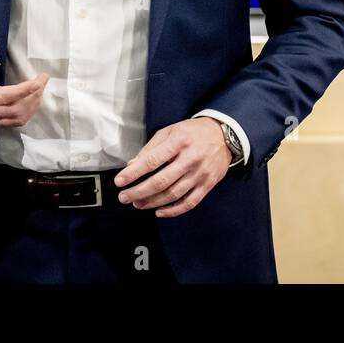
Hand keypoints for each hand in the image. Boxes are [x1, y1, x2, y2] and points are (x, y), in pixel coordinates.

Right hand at [0, 39, 47, 127]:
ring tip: (40, 89)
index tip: (39, 80)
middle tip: (43, 81)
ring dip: (32, 105)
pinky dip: (26, 112)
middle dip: (33, 96)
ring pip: (16, 119)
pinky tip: (32, 100)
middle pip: (14, 110)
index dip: (24, 90)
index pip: (4, 97)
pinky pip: (13, 122)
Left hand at [113, 117, 231, 216]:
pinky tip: (159, 212)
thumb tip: (132, 165)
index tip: (119, 181)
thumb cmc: (193, 132)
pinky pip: (189, 203)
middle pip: (161, 181)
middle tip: (124, 197)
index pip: (152, 161)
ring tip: (138, 204)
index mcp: (179, 142)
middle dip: (139, 192)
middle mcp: (190, 159)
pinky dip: (173, 211)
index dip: (133, 173)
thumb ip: (151, 147)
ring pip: (173, 194)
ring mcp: (200, 173)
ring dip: (152, 202)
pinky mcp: (207, 184)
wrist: (224, 136)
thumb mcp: (171, 130)